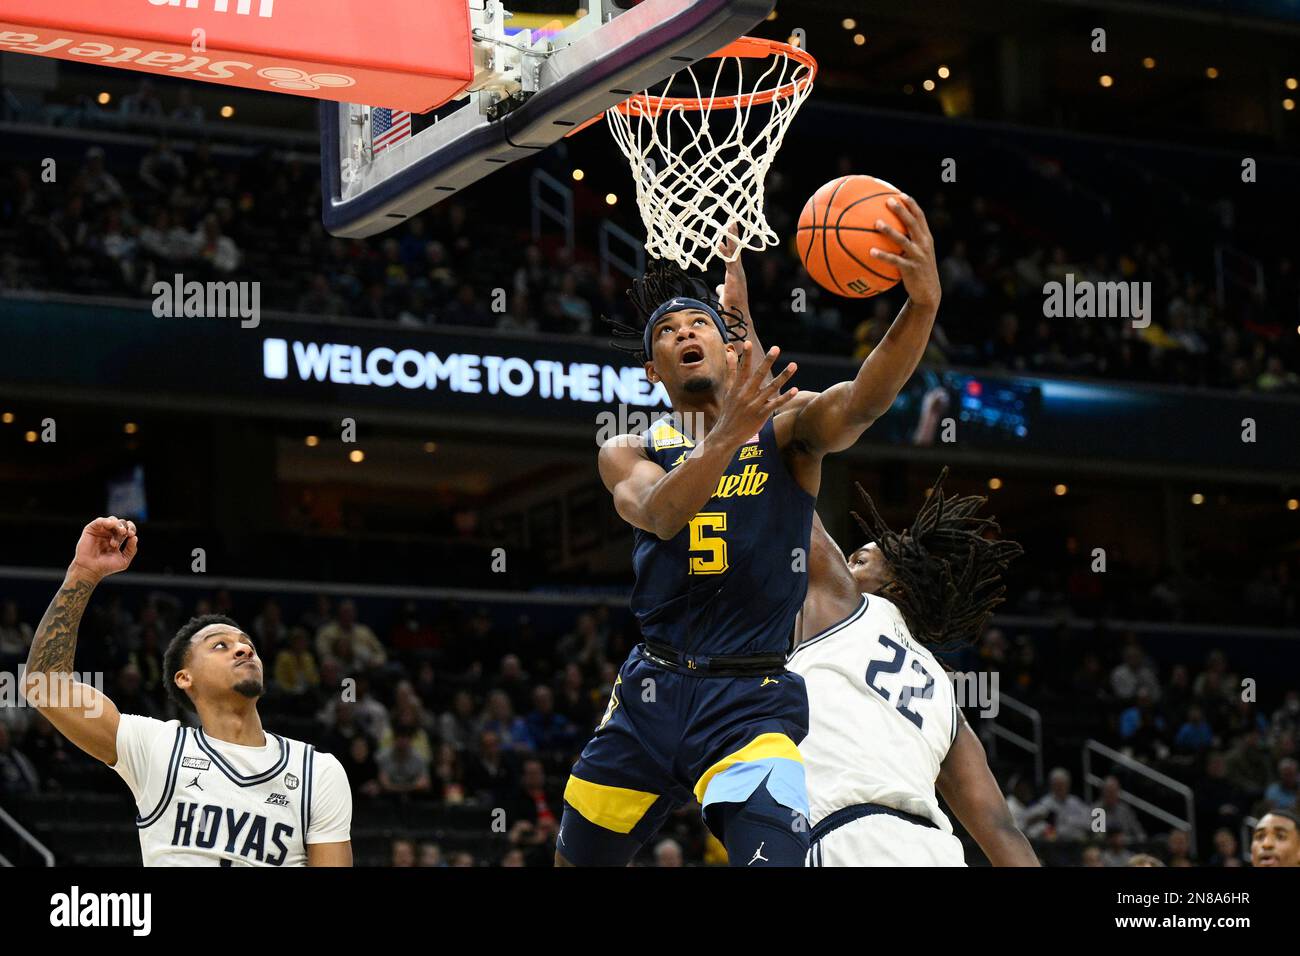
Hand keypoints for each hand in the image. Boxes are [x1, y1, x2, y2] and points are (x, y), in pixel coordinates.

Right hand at [69, 516, 137, 583]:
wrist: (91, 569)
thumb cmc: (106, 567)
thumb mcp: (124, 560)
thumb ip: (131, 549)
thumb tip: (135, 537)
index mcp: (117, 539)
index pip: (127, 529)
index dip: (131, 529)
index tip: (131, 534)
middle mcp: (109, 534)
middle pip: (121, 523)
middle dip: (124, 527)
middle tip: (124, 533)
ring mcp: (100, 531)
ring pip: (112, 520)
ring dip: (117, 524)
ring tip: (120, 532)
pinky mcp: (91, 530)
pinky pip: (99, 521)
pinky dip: (106, 520)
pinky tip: (110, 524)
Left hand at [715, 223, 748, 320]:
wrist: (736, 317)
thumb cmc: (731, 307)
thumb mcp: (725, 294)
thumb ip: (722, 288)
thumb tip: (719, 287)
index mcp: (736, 273)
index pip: (733, 254)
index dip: (731, 242)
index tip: (730, 229)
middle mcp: (738, 271)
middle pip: (736, 249)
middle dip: (734, 234)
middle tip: (732, 220)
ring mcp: (738, 274)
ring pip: (734, 252)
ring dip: (732, 238)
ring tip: (729, 225)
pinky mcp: (734, 278)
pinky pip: (729, 262)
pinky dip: (725, 252)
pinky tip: (720, 243)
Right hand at [716, 341, 797, 445]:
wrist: (726, 435)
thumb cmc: (729, 411)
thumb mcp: (728, 391)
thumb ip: (731, 372)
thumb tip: (729, 353)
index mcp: (737, 388)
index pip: (742, 369)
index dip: (745, 356)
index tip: (747, 343)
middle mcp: (746, 395)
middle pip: (758, 375)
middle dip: (767, 361)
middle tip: (776, 348)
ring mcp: (754, 405)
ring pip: (771, 388)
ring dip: (783, 376)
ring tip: (793, 365)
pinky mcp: (761, 415)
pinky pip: (775, 404)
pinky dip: (786, 397)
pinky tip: (795, 389)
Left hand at [869, 195, 940, 310]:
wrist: (929, 293)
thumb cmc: (918, 272)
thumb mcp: (918, 255)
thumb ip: (908, 242)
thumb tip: (889, 233)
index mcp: (926, 238)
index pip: (920, 217)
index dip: (911, 204)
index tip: (900, 194)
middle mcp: (924, 244)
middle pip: (913, 223)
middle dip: (902, 210)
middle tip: (889, 200)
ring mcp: (918, 256)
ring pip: (903, 240)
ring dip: (890, 231)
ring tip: (876, 223)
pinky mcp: (911, 269)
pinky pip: (895, 260)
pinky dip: (883, 255)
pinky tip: (871, 252)